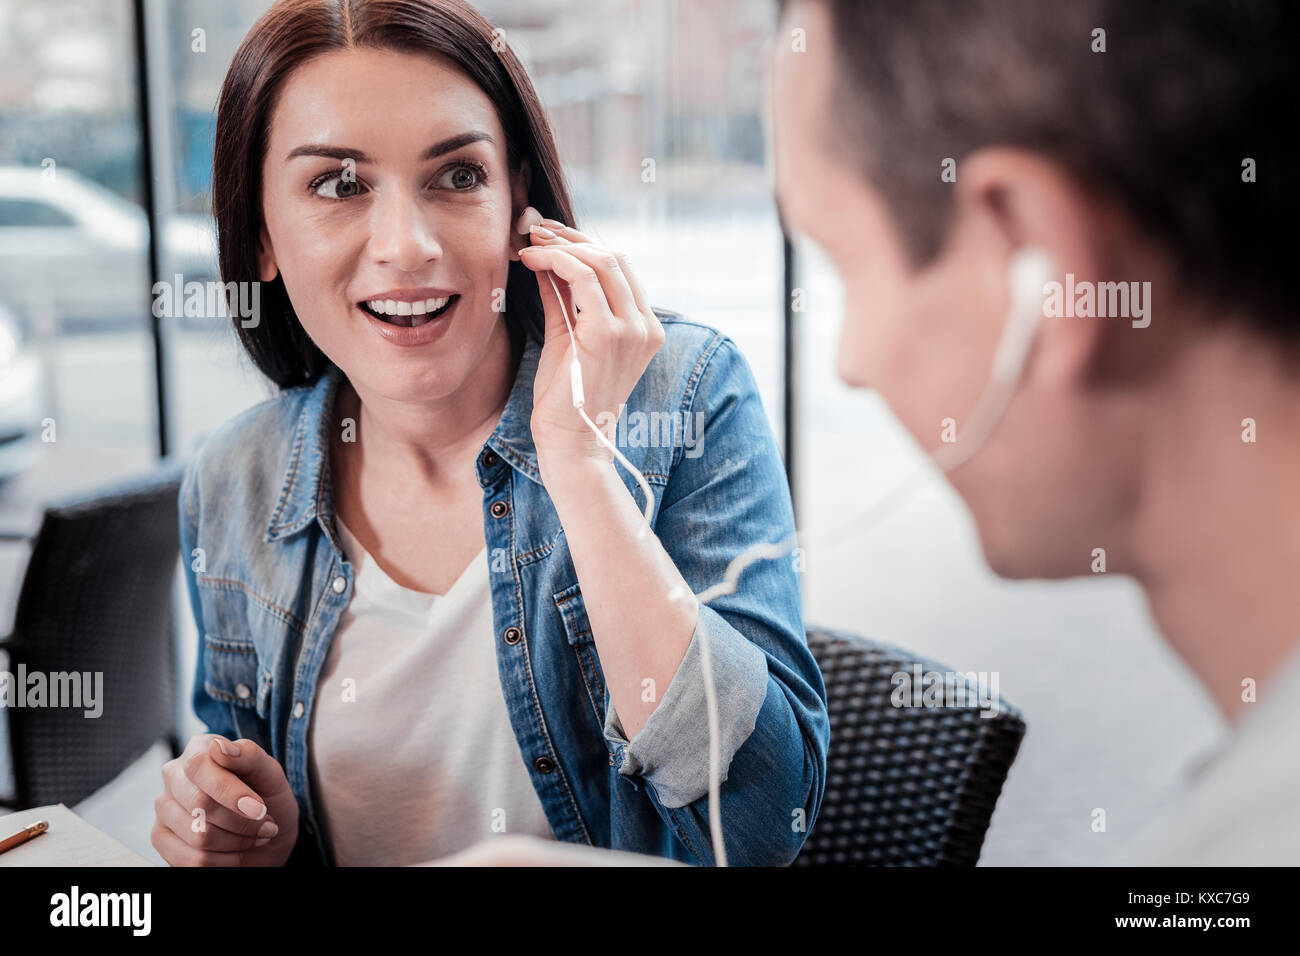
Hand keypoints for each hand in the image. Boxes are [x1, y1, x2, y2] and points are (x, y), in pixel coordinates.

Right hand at [152, 733, 298, 865]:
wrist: (267, 832)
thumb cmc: (267, 796)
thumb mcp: (270, 773)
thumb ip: (249, 755)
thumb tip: (219, 747)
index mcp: (199, 749)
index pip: (199, 766)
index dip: (230, 792)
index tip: (259, 810)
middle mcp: (174, 775)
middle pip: (200, 805)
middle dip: (242, 822)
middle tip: (267, 825)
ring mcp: (163, 807)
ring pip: (198, 836)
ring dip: (237, 842)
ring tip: (255, 836)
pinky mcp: (160, 838)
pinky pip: (192, 860)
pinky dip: (225, 861)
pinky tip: (237, 852)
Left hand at [517, 220, 665, 483]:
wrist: (571, 443)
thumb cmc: (567, 398)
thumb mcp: (566, 337)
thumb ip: (561, 299)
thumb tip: (545, 260)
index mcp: (644, 326)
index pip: (619, 267)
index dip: (582, 243)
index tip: (547, 236)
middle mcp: (646, 325)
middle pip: (613, 256)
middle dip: (569, 238)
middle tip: (534, 232)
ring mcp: (631, 329)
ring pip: (601, 260)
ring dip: (560, 246)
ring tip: (528, 244)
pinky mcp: (608, 334)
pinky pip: (583, 278)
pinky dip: (555, 261)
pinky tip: (530, 261)